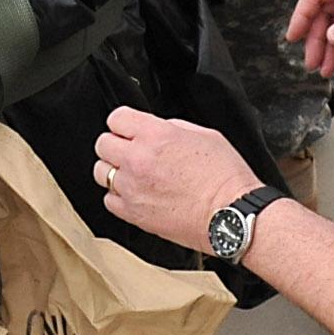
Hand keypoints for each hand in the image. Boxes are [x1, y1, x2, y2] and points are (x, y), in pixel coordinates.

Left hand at [93, 107, 256, 250]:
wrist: (232, 215)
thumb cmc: (226, 178)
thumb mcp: (205, 135)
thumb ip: (172, 128)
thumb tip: (158, 130)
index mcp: (156, 135)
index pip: (117, 118)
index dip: (124, 123)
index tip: (130, 129)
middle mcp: (138, 160)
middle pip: (102, 144)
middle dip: (116, 145)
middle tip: (131, 152)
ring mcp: (132, 188)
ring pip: (101, 172)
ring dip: (114, 171)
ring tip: (134, 175)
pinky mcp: (133, 214)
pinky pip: (109, 200)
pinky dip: (119, 197)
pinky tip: (137, 195)